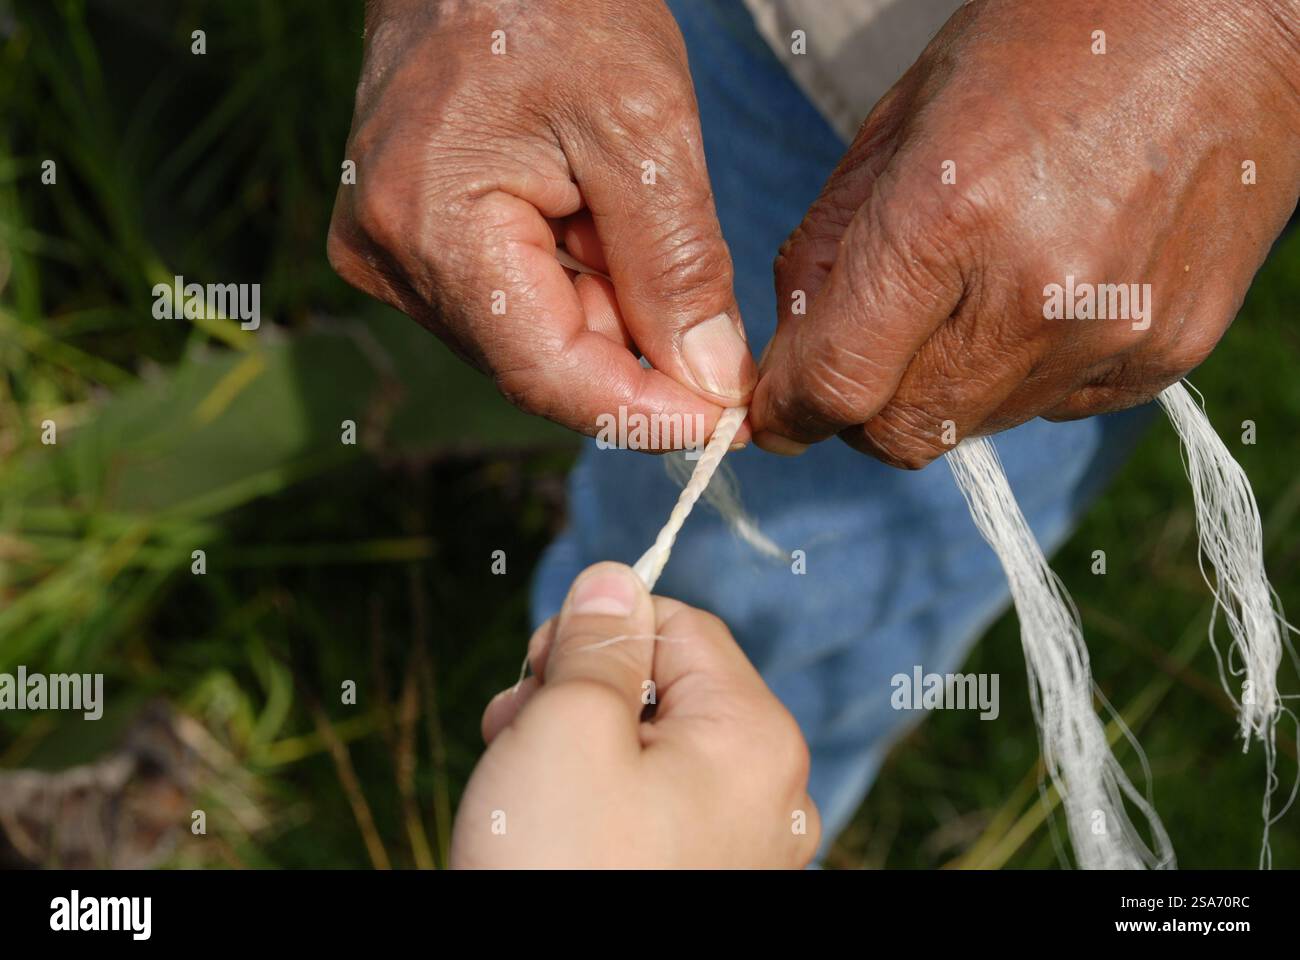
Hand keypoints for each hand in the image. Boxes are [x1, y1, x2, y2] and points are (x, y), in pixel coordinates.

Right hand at [328, 0, 754, 447]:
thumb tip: (712, 381)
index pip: (547, 374)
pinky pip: (506, 298)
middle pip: (538, 361)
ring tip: (629, 214)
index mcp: (433, 229)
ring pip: (528, 334)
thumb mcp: (643, 129)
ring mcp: (389, 250)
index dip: (642, 411)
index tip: (723, 422)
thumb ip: (677, 268)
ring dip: (606, 308)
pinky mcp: (407, 238)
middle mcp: (389, 257)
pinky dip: (575, 281)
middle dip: (635, 350)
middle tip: (714, 319)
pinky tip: (594, 216)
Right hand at [450, 562, 818, 867]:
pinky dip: (592, 801)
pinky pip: (649, 808)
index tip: (540, 671)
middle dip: (577, 695)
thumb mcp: (565, 728)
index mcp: (754, 738)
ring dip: (574, 748)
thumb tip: (614, 577)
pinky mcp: (698, 879)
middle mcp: (767, 791)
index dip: (600, 634)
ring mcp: (737, 846)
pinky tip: (544, 825)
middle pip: (666, 688)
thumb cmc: (557, 867)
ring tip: (520, 788)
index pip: (681, 626)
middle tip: (518, 732)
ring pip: (650, 749)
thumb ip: (596, 643)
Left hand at [751, 0, 1299, 466]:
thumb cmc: (1053, 39)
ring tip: (968, 293)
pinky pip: (1051, 406)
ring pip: (973, 428)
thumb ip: (833, 245)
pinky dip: (1020, 373)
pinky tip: (1041, 292)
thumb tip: (791, 356)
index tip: (774, 409)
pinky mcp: (1166, 354)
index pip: (837, 383)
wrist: (1236, 18)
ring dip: (940, 388)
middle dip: (858, 408)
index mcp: (952, 215)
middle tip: (861, 352)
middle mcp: (1039, 295)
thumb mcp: (906, 118)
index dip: (787, 410)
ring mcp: (1113, 333)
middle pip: (900, 432)